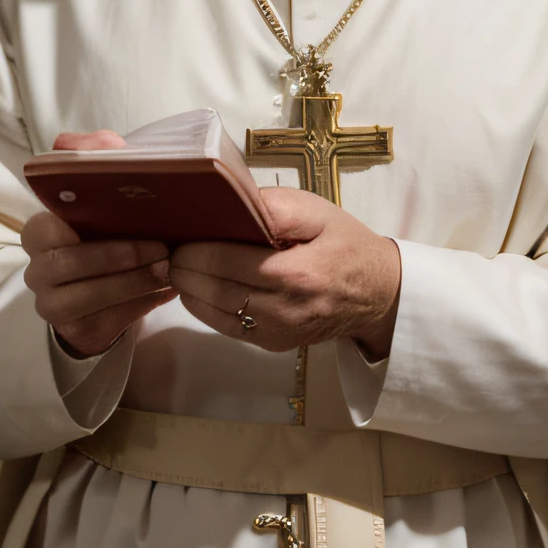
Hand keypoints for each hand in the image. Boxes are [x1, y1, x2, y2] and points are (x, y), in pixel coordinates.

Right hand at [23, 130, 176, 357]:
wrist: (105, 287)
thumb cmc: (104, 230)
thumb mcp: (104, 191)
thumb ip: (96, 156)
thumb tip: (81, 142)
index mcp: (39, 232)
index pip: (44, 228)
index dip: (84, 226)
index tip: (123, 219)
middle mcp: (37, 270)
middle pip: (70, 264)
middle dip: (120, 256)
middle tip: (162, 249)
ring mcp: (51, 305)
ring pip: (88, 297)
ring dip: (133, 282)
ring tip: (169, 270)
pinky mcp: (76, 330)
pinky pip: (108, 321)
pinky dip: (142, 304)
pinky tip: (169, 290)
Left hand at [169, 186, 401, 361]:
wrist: (377, 293)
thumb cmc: (346, 245)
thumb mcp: (317, 212)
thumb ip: (274, 207)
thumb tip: (233, 203)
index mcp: (296, 273)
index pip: (228, 263)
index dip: (196, 251)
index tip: (180, 238)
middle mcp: (284, 310)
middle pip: (217, 291)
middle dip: (185, 271)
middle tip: (170, 251)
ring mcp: (278, 333)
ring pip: (217, 315)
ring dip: (190, 291)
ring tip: (178, 268)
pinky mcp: (274, 344)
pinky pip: (228, 329)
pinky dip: (205, 309)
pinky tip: (197, 289)